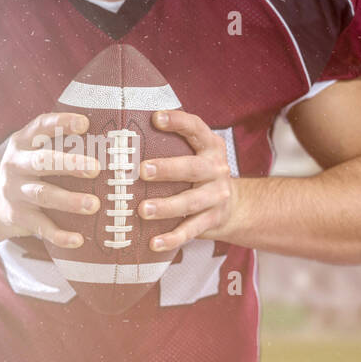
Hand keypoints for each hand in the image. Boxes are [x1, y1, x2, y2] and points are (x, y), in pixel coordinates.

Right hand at [0, 112, 100, 247]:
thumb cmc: (31, 171)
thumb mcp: (35, 150)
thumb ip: (59, 143)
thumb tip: (110, 139)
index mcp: (23, 143)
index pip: (41, 127)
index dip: (61, 123)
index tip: (85, 123)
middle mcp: (16, 164)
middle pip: (42, 162)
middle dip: (69, 164)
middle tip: (96, 169)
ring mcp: (15, 191)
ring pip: (43, 194)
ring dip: (69, 200)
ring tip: (94, 205)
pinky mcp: (18, 216)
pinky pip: (40, 227)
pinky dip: (59, 235)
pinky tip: (78, 240)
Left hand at [139, 110, 235, 251]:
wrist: (235, 205)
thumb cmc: (200, 173)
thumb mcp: (196, 153)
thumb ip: (172, 143)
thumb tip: (124, 133)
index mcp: (210, 146)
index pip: (196, 128)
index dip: (178, 121)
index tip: (156, 118)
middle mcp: (216, 169)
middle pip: (192, 168)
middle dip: (167, 169)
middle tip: (142, 170)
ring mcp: (216, 196)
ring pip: (190, 202)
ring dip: (166, 206)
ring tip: (143, 210)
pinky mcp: (212, 220)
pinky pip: (191, 230)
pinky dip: (172, 238)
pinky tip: (153, 243)